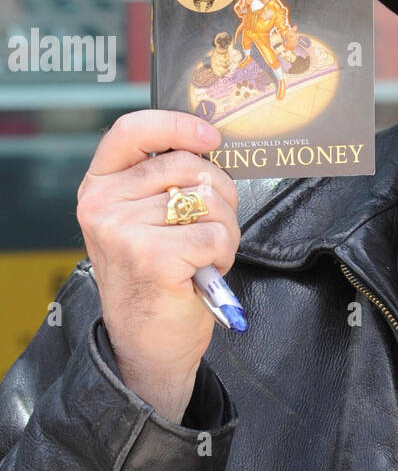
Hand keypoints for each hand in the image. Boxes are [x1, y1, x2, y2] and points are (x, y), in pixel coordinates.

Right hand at [77, 111, 239, 422]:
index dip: (177, 125)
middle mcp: (103, 204)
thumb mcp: (146, 220)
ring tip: (205, 255)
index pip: (132, 130)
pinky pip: (216, 233)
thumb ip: (164, 181)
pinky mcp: (152, 255)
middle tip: (212, 229)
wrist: (149, 345)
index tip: (210, 136)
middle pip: (189, 166)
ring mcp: (123, 230)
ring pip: (209, 201)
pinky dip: (225, 253)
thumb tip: (210, 142)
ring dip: (224, 229)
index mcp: (100, 187)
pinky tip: (205, 272)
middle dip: (220, 195)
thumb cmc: (158, 279)